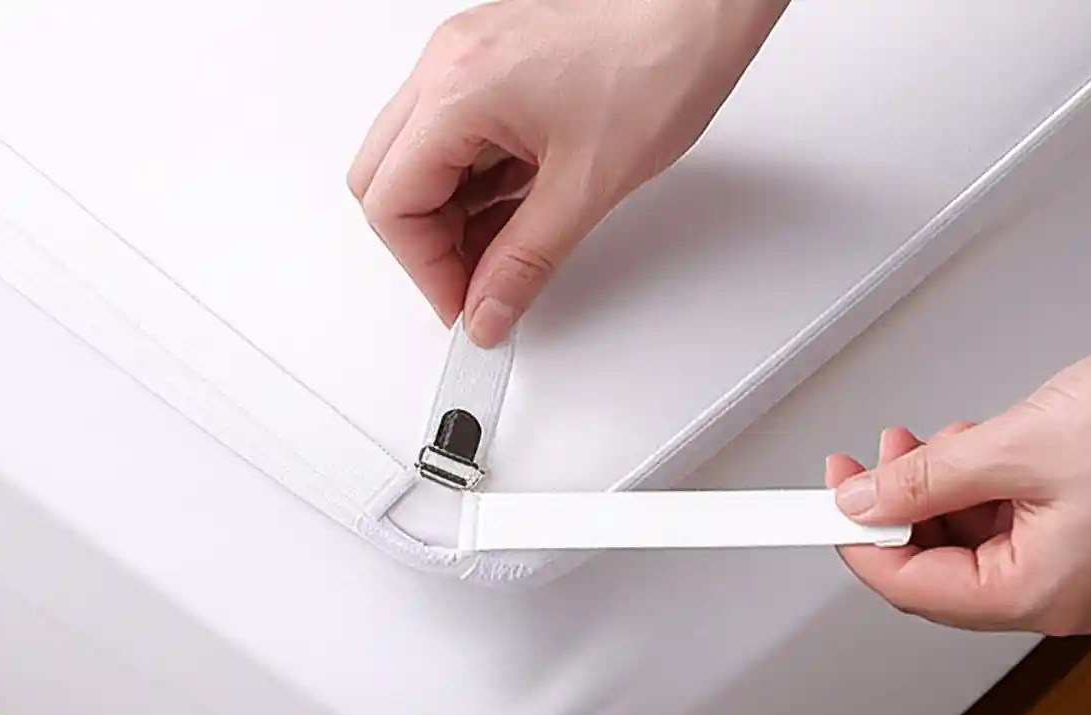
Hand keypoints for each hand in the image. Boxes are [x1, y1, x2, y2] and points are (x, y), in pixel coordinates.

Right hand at [348, 0, 787, 345]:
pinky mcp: (493, 61)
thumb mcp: (586, 186)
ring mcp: (466, 58)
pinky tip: (517, 208)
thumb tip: (488, 308)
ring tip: (508, 250)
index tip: (462, 303)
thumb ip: (525, 260)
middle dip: (426, 242)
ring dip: (452, 213)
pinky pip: (456, 132)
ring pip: (419, 156)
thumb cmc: (661, 62)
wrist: (704, 8)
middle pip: (386, 178)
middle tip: (475, 284)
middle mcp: (447, 64)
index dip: (424, 268)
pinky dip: (475, 180)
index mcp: (458, 89)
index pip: (391, 202)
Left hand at [826, 318, 1090, 634]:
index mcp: (1045, 591)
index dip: (860, 547)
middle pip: (935, 569)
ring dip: (925, 490)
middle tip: (857, 470)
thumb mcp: (1011, 446)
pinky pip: (991, 517)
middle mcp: (1057, 589)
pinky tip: (956, 448)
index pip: (918, 590)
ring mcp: (1065, 560)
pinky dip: (962, 482)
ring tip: (915, 445)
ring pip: (959, 538)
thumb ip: (922, 481)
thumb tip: (861, 502)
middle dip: (892, 513)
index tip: (821, 512)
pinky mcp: (1069, 526)